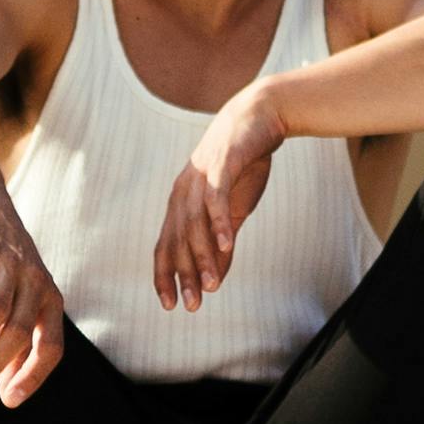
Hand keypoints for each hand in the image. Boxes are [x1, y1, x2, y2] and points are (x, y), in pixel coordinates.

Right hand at [0, 190, 67, 404]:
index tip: (8, 401)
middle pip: (18, 331)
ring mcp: (9, 264)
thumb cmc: (5, 274)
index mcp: (51, 303)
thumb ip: (17, 350)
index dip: (32, 376)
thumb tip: (7, 395)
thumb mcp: (19, 309)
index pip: (51, 347)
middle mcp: (36, 283)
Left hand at [153, 84, 286, 312]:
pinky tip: (226, 244)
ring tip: (212, 285)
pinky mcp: (221, 164)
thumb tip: (216, 276)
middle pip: (177, 240)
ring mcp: (199, 177)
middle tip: (193, 305)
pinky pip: (215, 198)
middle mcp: (183, 191)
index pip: (165, 245)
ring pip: (194, 224)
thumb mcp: (234, 209)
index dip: (165, 276)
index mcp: (181, 203)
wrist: (259, 118)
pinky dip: (219, 223)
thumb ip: (223, 242)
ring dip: (202, 257)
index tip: (170, 305)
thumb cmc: (244, 164)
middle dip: (184, 275)